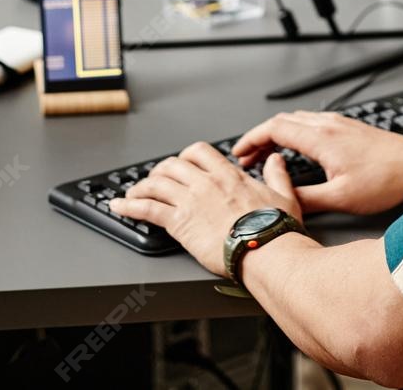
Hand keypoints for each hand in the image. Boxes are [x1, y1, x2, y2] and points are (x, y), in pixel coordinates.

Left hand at [110, 142, 301, 277]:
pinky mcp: (179, 223)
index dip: (186, 157)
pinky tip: (118, 207)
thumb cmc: (275, 230)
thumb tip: (276, 160)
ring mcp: (190, 201)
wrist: (266, 250)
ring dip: (140, 187)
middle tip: (155, 180)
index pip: (199, 152)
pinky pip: (146, 208)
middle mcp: (206, 183)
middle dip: (160, 171)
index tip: (182, 165)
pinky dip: (129, 206)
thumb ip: (277, 175)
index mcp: (228, 175)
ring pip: (156, 183)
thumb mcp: (284, 196)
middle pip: (172, 165)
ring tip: (132, 194)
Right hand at [233, 111, 402, 215]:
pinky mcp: (350, 129)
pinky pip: (312, 123)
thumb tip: (285, 203)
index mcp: (321, 138)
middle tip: (248, 157)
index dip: (251, 139)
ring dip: (278, 134)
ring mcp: (340, 125)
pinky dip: (295, 134)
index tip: (239, 152)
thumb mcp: (342, 197)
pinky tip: (300, 151)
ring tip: (269, 154)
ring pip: (298, 121)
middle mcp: (328, 125)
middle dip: (260, 137)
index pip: (274, 128)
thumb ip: (308, 199)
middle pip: (282, 121)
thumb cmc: (388, 179)